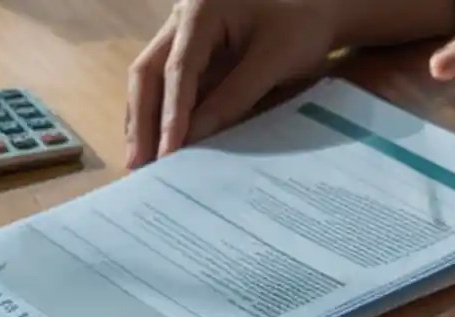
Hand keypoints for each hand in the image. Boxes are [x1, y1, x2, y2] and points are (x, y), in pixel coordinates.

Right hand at [125, 0, 337, 167]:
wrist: (316, 13)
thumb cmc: (301, 29)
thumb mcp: (273, 62)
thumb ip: (234, 97)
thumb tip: (194, 138)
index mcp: (201, 11)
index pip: (178, 68)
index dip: (171, 113)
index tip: (167, 151)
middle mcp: (181, 19)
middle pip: (148, 72)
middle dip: (141, 120)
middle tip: (138, 164)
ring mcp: (180, 35)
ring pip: (149, 79)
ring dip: (143, 121)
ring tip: (140, 163)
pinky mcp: (189, 54)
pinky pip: (166, 86)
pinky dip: (159, 115)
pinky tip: (156, 145)